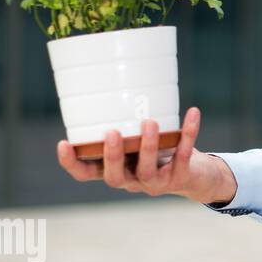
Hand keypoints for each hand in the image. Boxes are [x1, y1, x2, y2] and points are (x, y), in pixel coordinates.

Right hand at [56, 107, 234, 204]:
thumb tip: (120, 78)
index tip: (63, 143)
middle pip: (114, 177)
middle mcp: (131, 181)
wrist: (198, 175)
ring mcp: (155, 183)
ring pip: (147, 170)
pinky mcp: (180, 179)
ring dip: (148, 146)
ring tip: (150, 122)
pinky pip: (183, 156)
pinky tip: (192, 113)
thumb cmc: (162, 151)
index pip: (85, 174)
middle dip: (111, 155)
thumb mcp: (140, 138)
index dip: (72, 163)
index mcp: (116, 169)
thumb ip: (129, 121)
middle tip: (112, 132)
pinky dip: (188, 133)